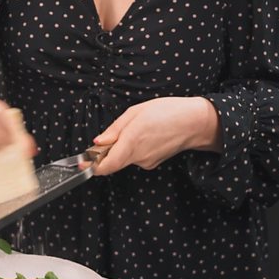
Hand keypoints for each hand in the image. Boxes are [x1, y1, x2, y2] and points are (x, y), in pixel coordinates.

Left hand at [91, 97, 219, 175]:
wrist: (195, 123)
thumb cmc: (168, 112)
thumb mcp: (136, 112)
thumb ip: (115, 129)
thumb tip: (98, 142)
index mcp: (131, 142)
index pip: (106, 166)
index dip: (92, 166)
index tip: (83, 161)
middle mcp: (138, 157)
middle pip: (113, 162)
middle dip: (105, 153)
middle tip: (106, 139)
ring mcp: (147, 162)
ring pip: (124, 158)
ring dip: (121, 148)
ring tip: (134, 129)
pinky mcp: (153, 162)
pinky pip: (136, 157)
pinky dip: (133, 149)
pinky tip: (144, 135)